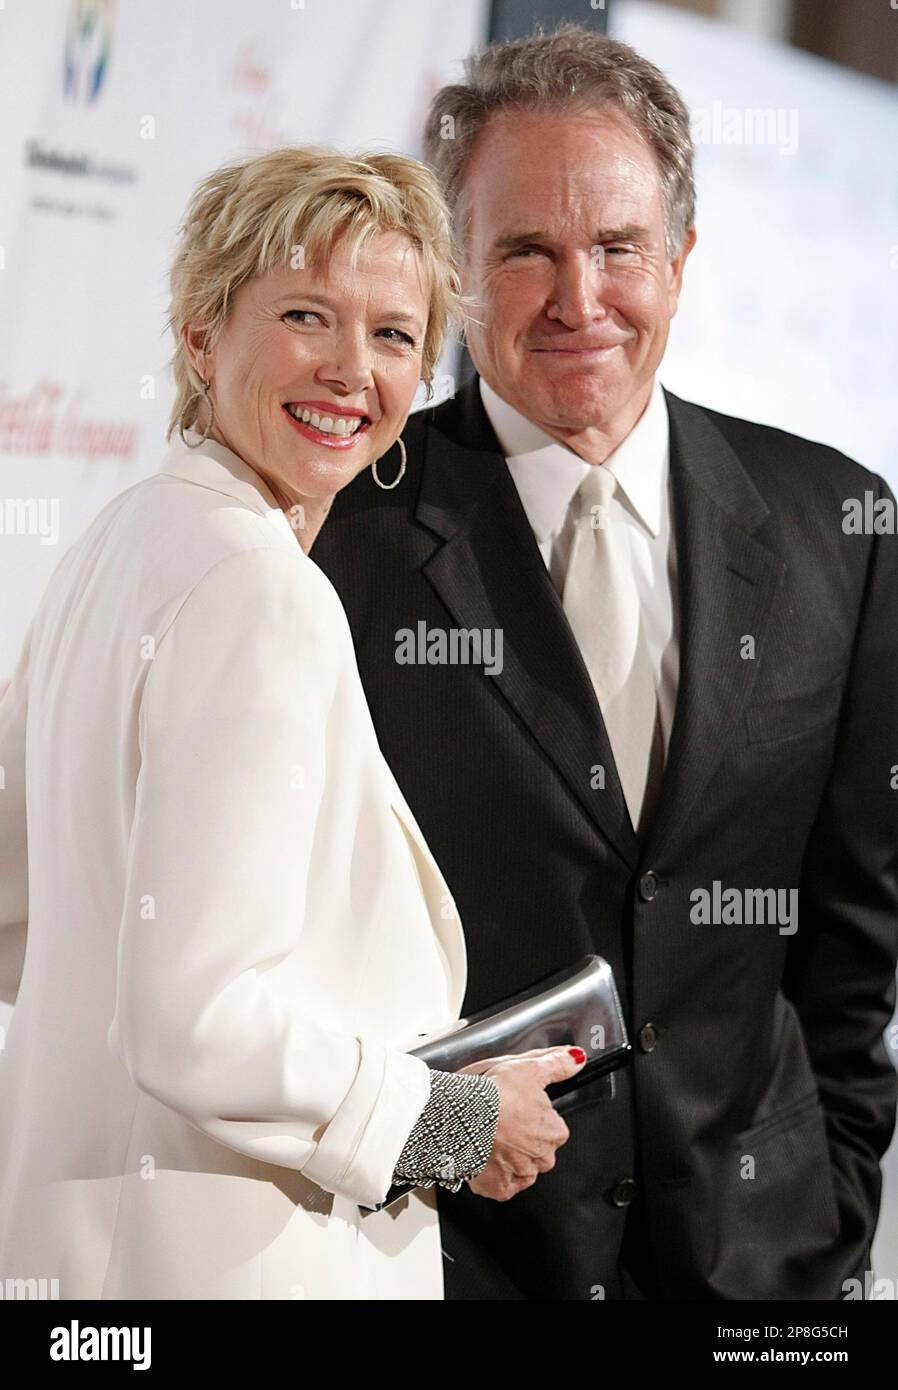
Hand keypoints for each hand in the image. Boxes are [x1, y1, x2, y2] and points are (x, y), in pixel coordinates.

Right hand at [459, 1045, 586, 1200]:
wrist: (462, 1117)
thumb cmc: (495, 1095)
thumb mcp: (530, 1068)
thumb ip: (557, 1065)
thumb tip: (576, 1059)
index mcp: (554, 1132)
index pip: (555, 1127)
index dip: (538, 1116)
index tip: (522, 1107)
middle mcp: (541, 1157)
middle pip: (540, 1150)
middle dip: (526, 1139)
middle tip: (506, 1121)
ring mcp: (519, 1174)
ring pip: (523, 1169)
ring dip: (512, 1157)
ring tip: (494, 1138)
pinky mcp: (498, 1187)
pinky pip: (503, 1187)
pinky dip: (497, 1177)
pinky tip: (489, 1160)